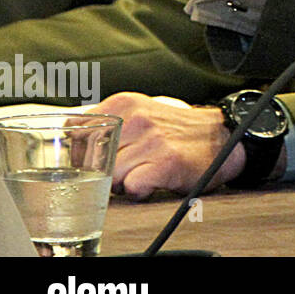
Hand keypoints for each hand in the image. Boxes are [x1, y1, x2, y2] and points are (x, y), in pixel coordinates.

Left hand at [88, 93, 244, 199]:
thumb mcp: (139, 113)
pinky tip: (151, 180)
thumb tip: (70, 142)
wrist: (224, 138)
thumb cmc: (177, 131)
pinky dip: (139, 190)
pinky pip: (131, 187)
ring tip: (142, 172)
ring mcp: (151, 141)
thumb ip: (107, 122)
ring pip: (109, 175)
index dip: (81, 149)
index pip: (76, 129)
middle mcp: (136, 119)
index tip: (94, 155)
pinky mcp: (165, 163)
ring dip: (122, 181)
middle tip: (125, 166)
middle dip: (103, 168)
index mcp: (124, 104)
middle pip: (91, 158)